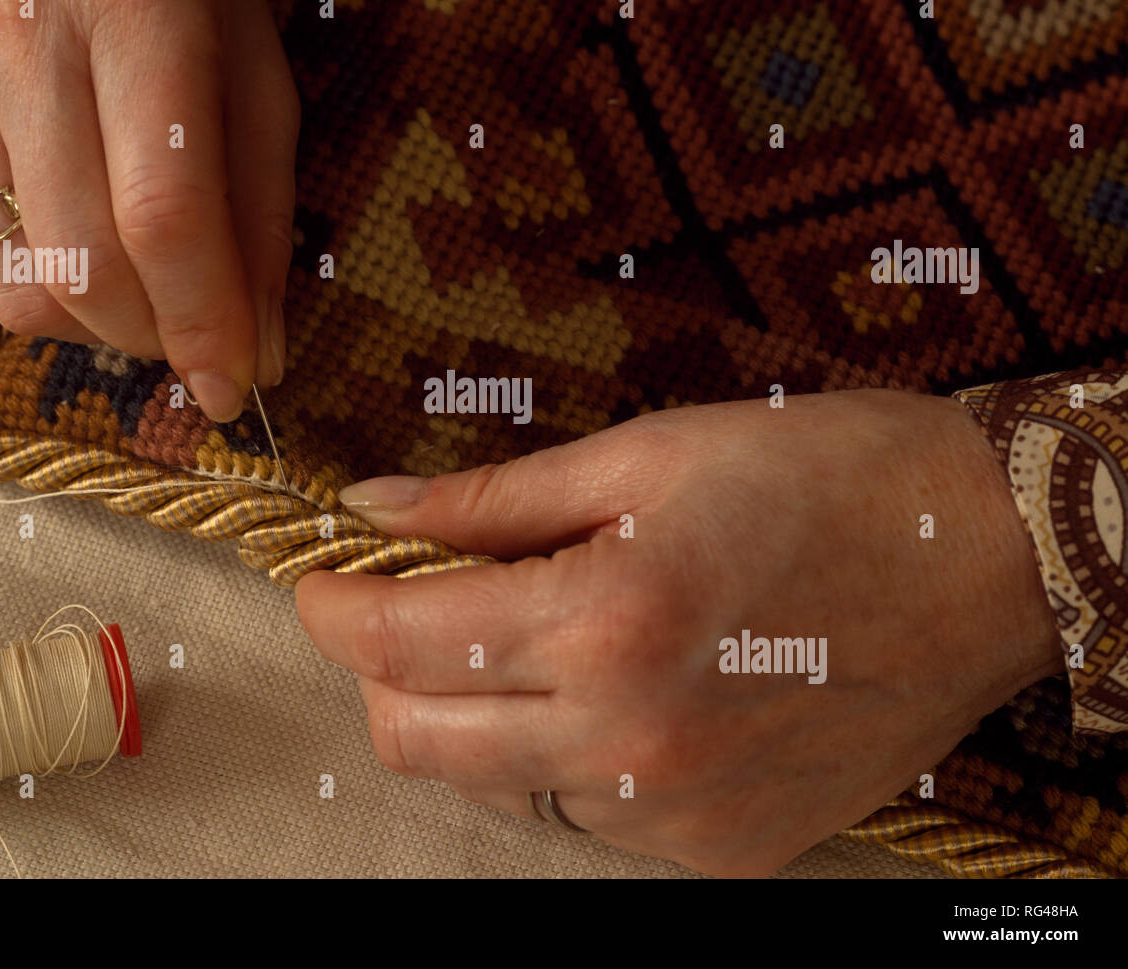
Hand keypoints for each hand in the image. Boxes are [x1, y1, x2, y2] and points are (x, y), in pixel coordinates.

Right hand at [0, 0, 298, 420]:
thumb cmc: (190, 13)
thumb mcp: (261, 91)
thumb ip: (263, 223)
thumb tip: (259, 359)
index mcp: (138, 6)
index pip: (165, 211)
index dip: (203, 322)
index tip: (233, 389)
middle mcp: (21, 33)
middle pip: (85, 264)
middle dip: (153, 335)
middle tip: (189, 333)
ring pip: (20, 285)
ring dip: (95, 319)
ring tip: (132, 271)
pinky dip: (36, 276)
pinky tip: (66, 217)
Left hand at [295, 389, 1064, 875]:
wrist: (983, 560)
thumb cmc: (824, 479)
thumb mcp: (648, 455)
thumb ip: (493, 499)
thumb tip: (376, 509)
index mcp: (609, 622)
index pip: (399, 643)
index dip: (333, 607)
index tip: (322, 579)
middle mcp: (632, 741)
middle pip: (418, 740)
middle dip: (377, 675)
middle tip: (400, 610)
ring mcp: (679, 814)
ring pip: (495, 786)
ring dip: (472, 716)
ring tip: (522, 639)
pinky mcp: (725, 849)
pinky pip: (586, 818)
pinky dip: (560, 757)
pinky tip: (606, 693)